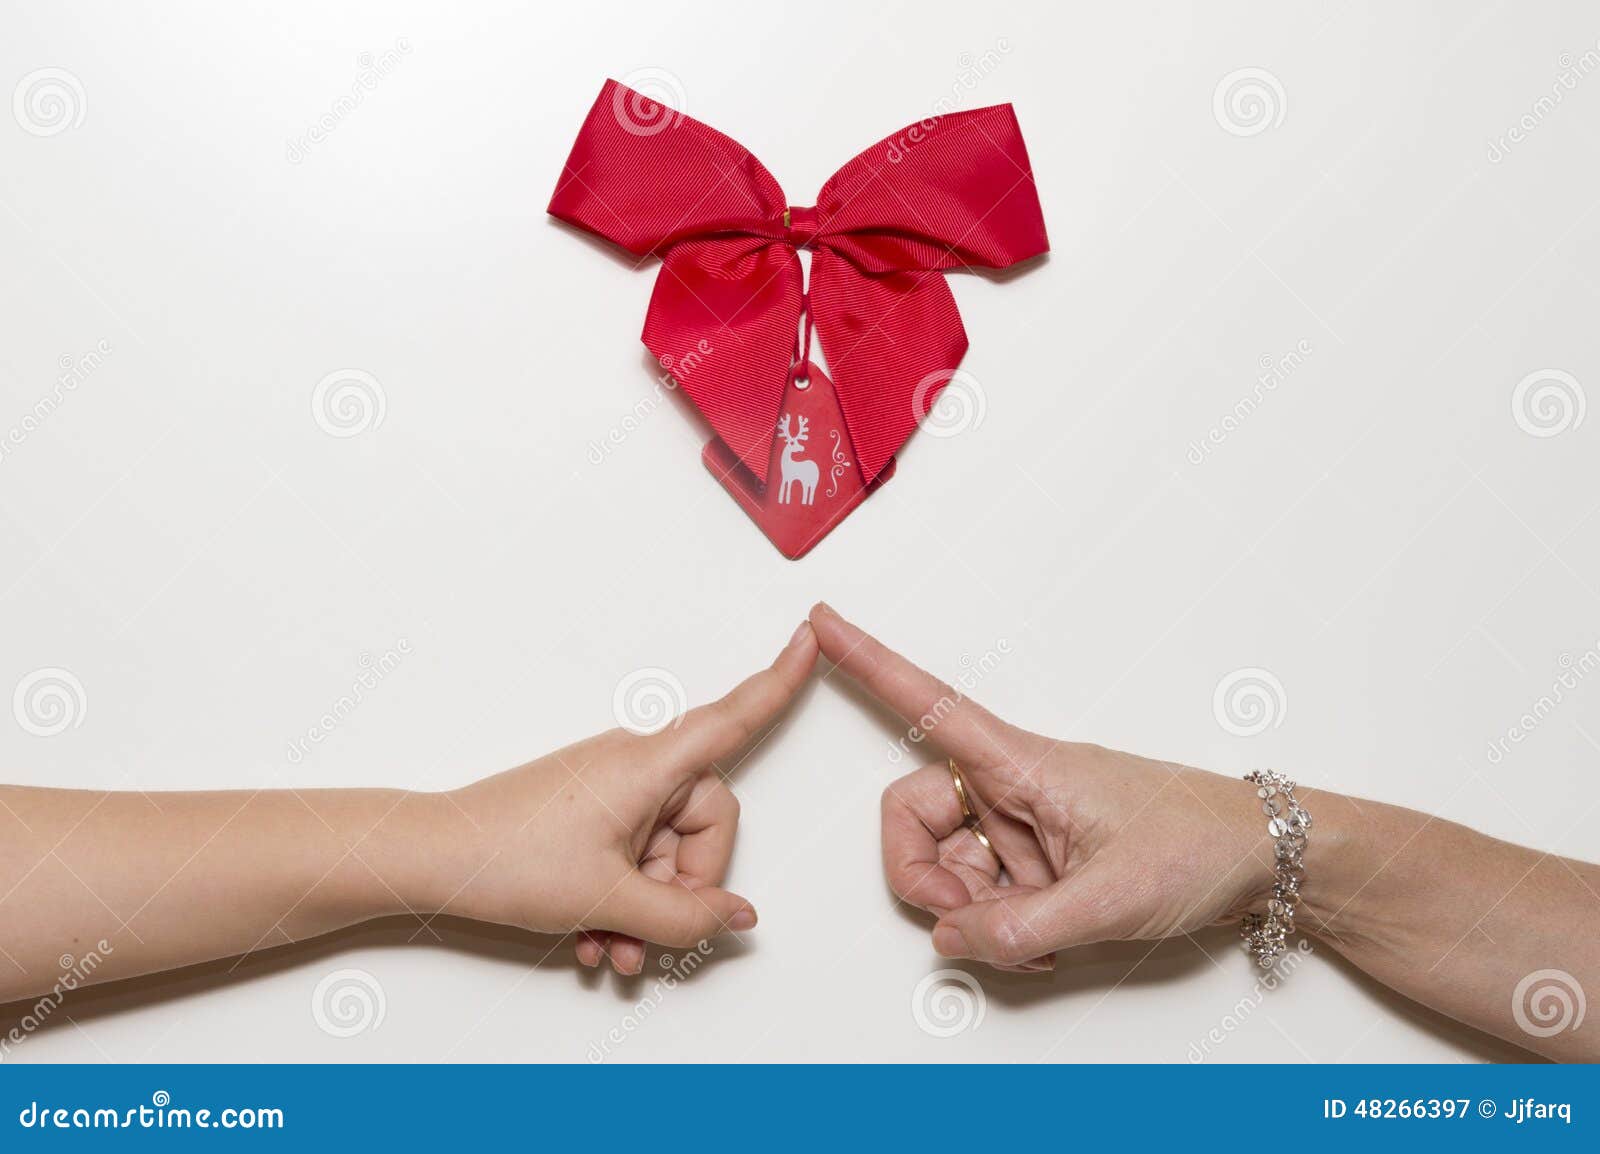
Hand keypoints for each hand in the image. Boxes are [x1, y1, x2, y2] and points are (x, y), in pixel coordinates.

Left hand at [424, 621, 817, 973]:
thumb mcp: (608, 899)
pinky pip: (634, 854)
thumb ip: (685, 916)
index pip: (734, 717)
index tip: (813, 639)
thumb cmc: (505, 857)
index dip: (781, 682)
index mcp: (649, 765)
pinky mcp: (590, 812)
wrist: (430, 858)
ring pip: (666, 849)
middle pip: (705, 822)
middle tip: (651, 934)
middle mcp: (636, 766)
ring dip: (649, 907)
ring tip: (615, 949)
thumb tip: (737, 917)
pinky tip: (598, 937)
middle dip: (686, 888)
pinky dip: (624, 898)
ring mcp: (611, 789)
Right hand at [809, 604, 1273, 969]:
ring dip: (973, 913)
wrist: (1264, 859)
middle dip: (921, 875)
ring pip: (949, 863)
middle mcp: (1013, 786)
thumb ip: (1020, 929)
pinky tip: (1043, 943)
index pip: (928, 702)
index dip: (867, 662)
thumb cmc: (1201, 844)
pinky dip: (999, 926)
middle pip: (914, 814)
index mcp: (1024, 764)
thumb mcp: (1109, 898)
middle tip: (963, 920)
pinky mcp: (1040, 858)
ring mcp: (1025, 825)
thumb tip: (951, 937)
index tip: (820, 625)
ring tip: (1037, 939)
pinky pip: (985, 891)